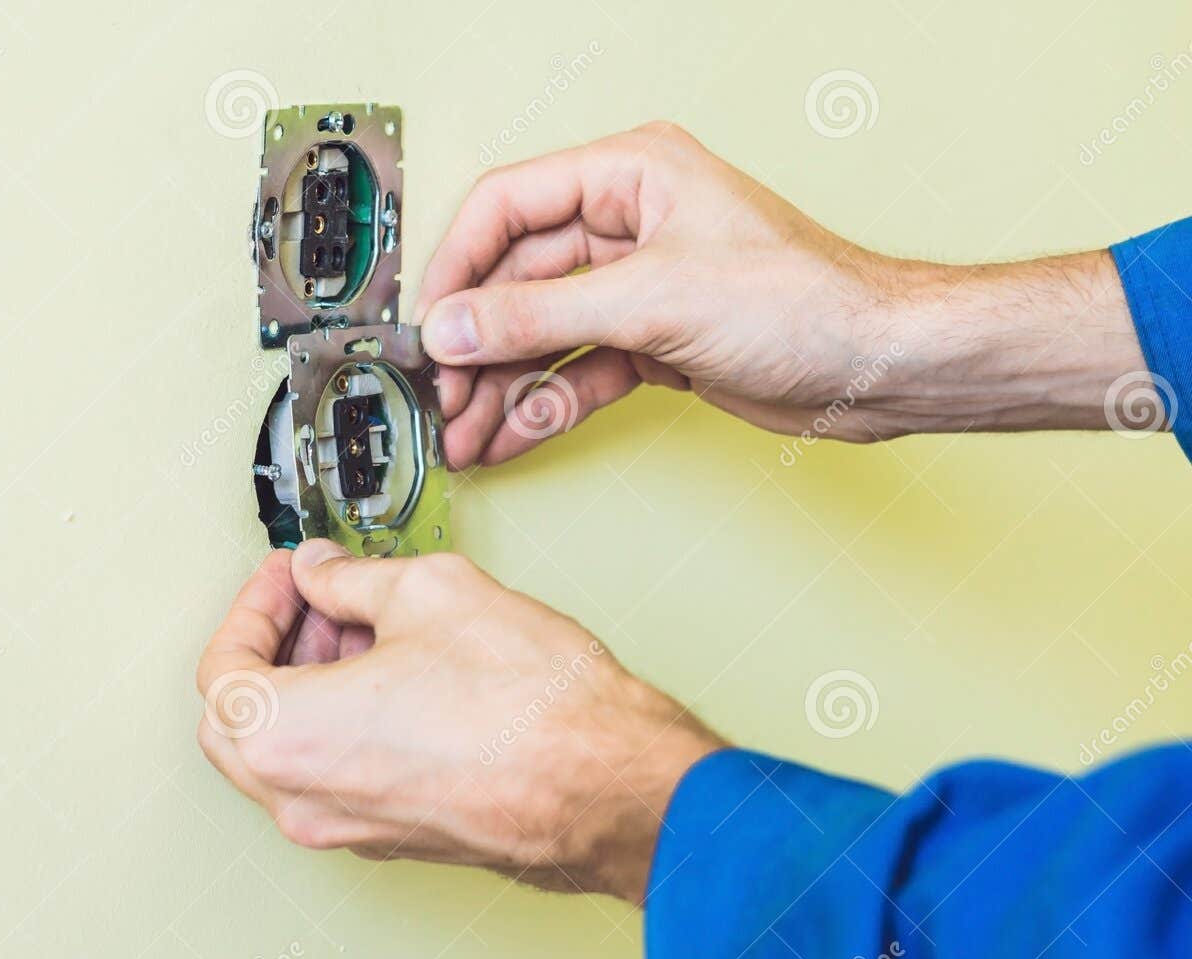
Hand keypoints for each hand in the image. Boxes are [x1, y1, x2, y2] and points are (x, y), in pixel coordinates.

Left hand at [195, 542, 721, 905]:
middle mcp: (302, 800)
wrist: (609, 786)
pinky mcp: (393, 838)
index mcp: (284, 738)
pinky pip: (334, 776)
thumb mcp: (429, 593)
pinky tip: (397, 676)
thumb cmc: (531, 709)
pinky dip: (341, 723)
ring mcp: (348, 829)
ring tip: (370, 631)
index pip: (221, 667)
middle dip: (273, 646)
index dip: (253, 605)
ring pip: (286, 753)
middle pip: (239, 719)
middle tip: (317, 600)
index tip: (288, 575)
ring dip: (309, 684)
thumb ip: (352, 579)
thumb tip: (324, 573)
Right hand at [415, 121, 1148, 467]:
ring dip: (500, 386)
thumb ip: (540, 316)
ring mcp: (638, 287)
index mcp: (630, 176)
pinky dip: (543, 405)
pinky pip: (575, 372)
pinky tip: (512, 435)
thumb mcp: (653, 300)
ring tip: (465, 433)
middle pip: (516, 280)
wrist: (876, 368)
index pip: (508, 206)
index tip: (429, 325)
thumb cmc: (805, 300)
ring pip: (541, 335)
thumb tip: (456, 326)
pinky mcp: (651, 342)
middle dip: (475, 343)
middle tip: (442, 395)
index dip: (458, 266)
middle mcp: (628, 225)